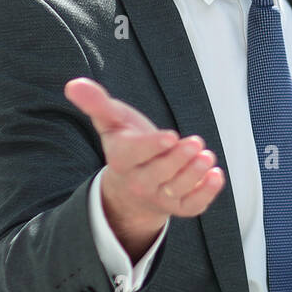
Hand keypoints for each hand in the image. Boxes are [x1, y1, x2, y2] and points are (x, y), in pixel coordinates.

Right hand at [64, 77, 225, 257]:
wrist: (131, 184)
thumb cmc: (126, 145)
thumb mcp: (112, 122)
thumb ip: (96, 103)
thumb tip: (74, 84)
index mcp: (121, 159)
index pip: (134, 154)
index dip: (152, 146)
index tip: (170, 135)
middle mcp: (139, 182)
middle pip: (159, 174)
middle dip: (179, 159)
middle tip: (196, 143)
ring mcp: (159, 197)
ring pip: (177, 190)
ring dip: (195, 175)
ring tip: (207, 156)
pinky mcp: (178, 207)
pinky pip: (193, 206)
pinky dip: (207, 193)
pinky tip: (217, 175)